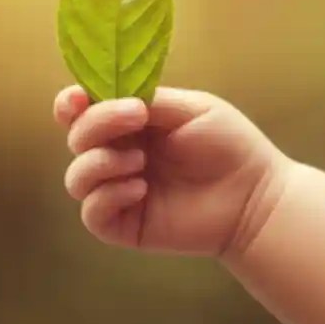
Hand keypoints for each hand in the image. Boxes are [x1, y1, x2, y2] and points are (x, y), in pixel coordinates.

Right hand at [53, 85, 291, 256]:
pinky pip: (92, 213)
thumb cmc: (229, 146)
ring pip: (76, 178)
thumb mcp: (190, 109)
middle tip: (136, 118)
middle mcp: (118, 154)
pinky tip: (141, 188)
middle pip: (76, 139)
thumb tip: (106, 98)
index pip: (81, 111)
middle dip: (97, 124)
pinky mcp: (125, 225)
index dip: (69, 103)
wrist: (254, 195)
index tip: (77, 99)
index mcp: (128, 123)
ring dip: (101, 162)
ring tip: (141, 161)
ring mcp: (118, 191)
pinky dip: (109, 196)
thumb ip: (147, 101)